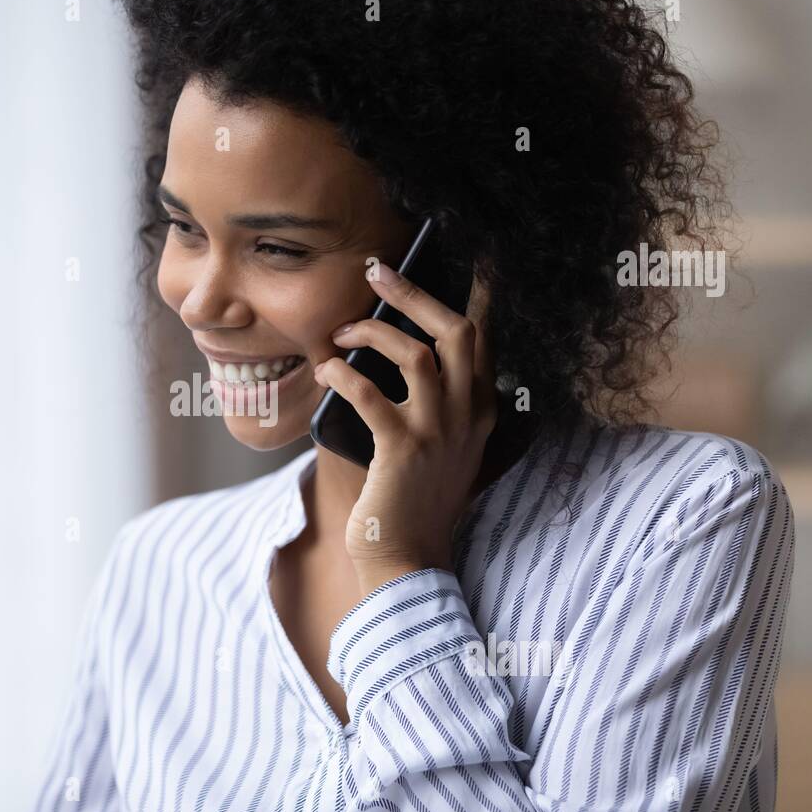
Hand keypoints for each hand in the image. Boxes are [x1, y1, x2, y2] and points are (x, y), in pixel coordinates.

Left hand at [313, 262, 497, 597]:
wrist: (408, 558)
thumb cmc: (414, 498)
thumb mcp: (442, 445)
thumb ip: (437, 402)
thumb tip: (403, 350)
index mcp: (481, 409)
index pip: (485, 337)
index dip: (476, 292)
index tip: (466, 254)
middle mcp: (468, 414)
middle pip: (455, 330)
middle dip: (414, 293)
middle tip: (377, 272)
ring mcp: (439, 432)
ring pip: (416, 353)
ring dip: (373, 332)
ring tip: (342, 334)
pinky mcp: (402, 450)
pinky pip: (371, 394)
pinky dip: (344, 374)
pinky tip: (327, 370)